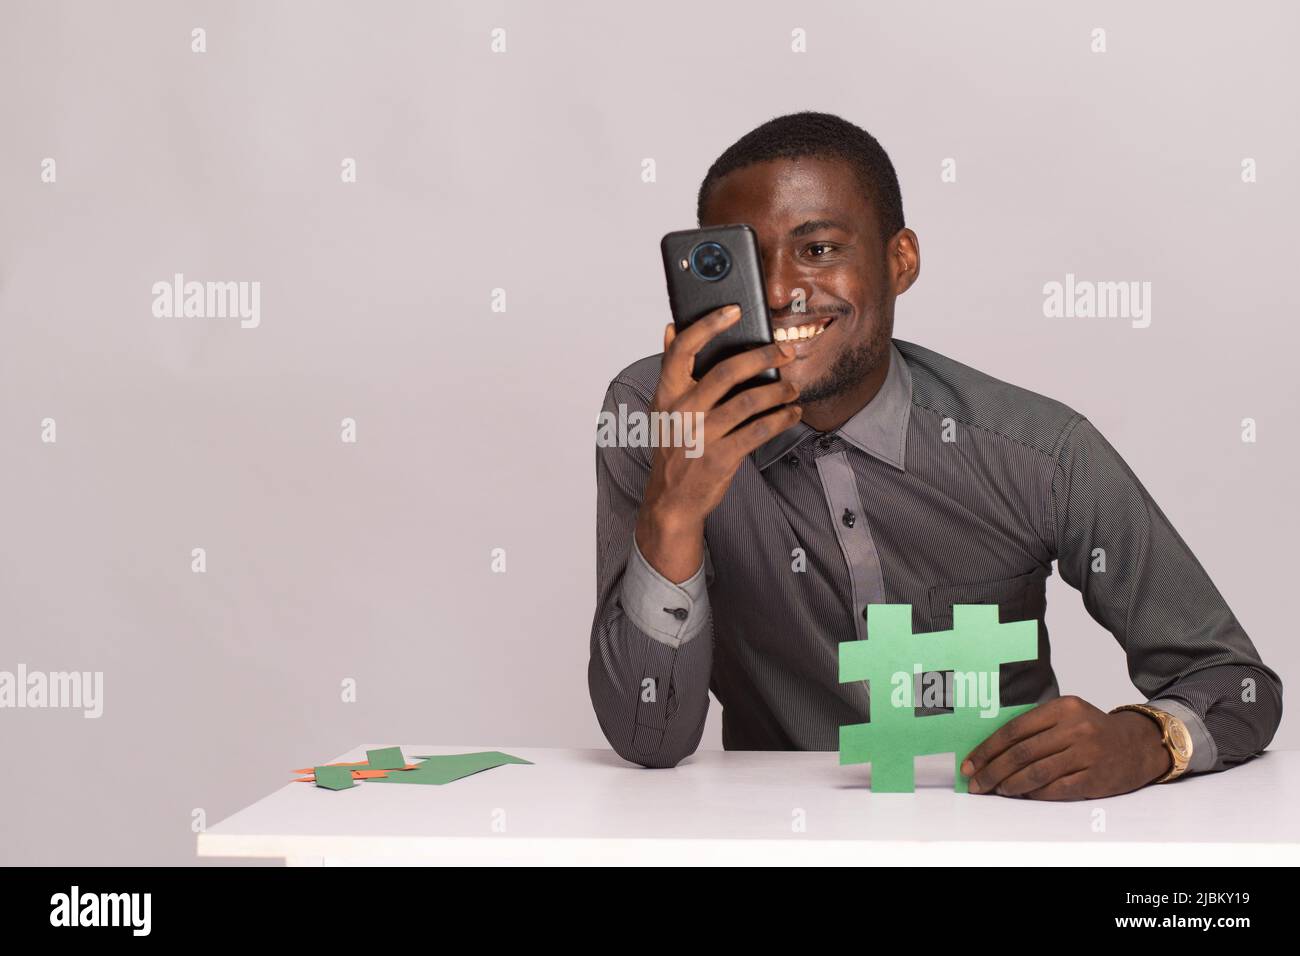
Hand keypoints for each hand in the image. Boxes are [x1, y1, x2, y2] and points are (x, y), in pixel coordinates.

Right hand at [635, 305, 801, 581]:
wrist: (671, 500)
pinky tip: (791, 414)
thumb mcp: (664, 408)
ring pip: (748, 402)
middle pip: (726, 372)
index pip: (682, 349)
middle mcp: (682, 412)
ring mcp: (701, 436)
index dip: (707, 325)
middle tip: (785, 350)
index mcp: (666, 394)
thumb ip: (670, 369)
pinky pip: (758, 432)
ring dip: (778, 392)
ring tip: (793, 389)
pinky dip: (780, 420)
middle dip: (762, 356)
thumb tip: (669, 328)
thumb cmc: (672, 448)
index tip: (733, 310)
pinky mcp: (720, 458)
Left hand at [960, 695, 1171, 799]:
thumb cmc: (1092, 730)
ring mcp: (1087, 753)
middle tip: (975, 783)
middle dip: (992, 771)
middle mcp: (1075, 728)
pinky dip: (1035, 794)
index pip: (1014, 729)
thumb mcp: (1066, 715)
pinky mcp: (1096, 777)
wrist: (1138, 745)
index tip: (970, 763)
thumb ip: (1035, 726)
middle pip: (1021, 753)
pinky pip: (1056, 788)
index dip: (988, 749)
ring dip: (1010, 785)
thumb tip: (992, 751)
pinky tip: (1022, 795)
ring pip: (1036, 773)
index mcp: (1062, 708)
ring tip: (996, 790)